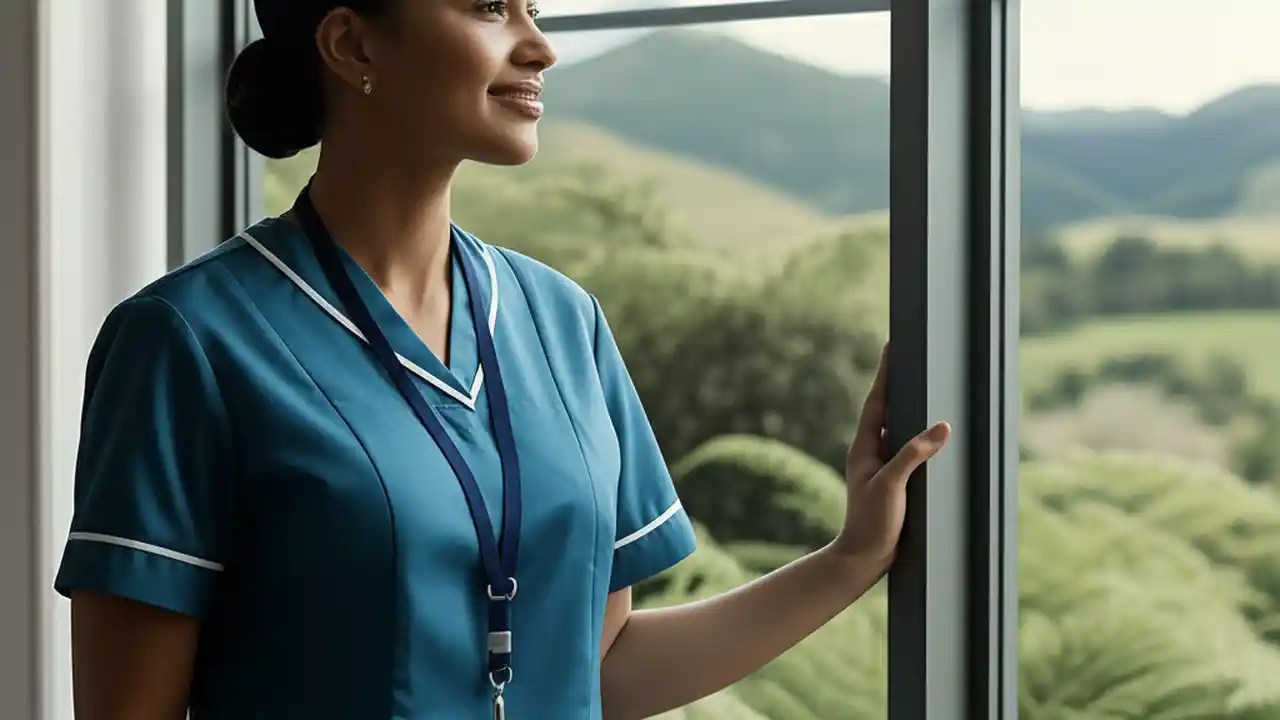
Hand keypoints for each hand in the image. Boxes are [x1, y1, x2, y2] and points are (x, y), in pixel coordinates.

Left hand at [832, 342, 950, 565]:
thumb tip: (941, 426)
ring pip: (900, 430)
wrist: (863, 559)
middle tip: (911, 357)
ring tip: (927, 387)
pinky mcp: (896, 482)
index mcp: (863, 446)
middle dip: (899, 384)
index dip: (884, 373)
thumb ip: (913, 454)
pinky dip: (922, 438)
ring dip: (912, 410)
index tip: (890, 345)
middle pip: (888, 409)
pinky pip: (910, 451)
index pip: (876, 401)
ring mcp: (883, 467)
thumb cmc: (871, 522)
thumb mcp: (892, 485)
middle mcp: (871, 452)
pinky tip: (936, 435)